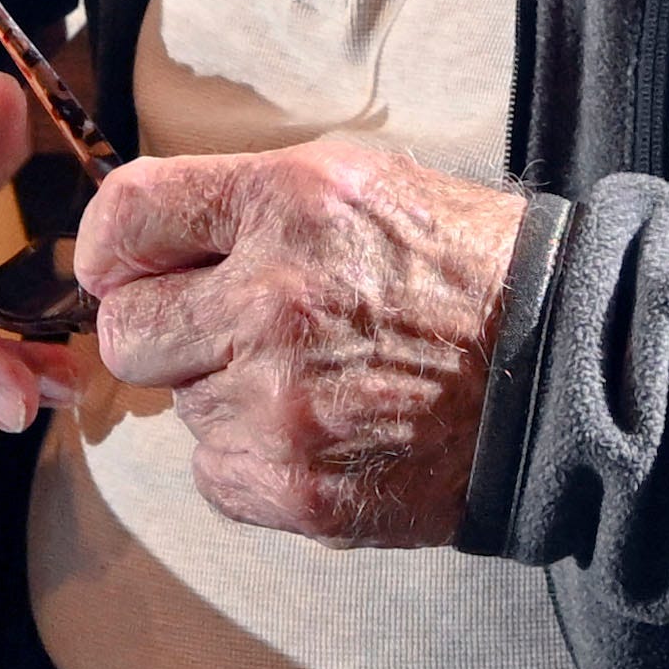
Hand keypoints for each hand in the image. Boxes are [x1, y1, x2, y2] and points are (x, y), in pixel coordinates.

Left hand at [77, 138, 526, 547]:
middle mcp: (269, 299)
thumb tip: (140, 240)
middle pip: (124, 329)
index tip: (126, 263)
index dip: (113, 245)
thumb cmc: (454, 264)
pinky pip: (213, 473)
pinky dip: (250, 457)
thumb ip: (243, 205)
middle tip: (218, 327)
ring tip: (306, 372)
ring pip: (176, 406)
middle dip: (160, 328)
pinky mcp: (293, 485)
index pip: (126, 215)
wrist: (555, 366)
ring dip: (220, 392)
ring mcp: (279, 402)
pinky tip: (318, 426)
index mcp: (285, 205)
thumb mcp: (354, 183)